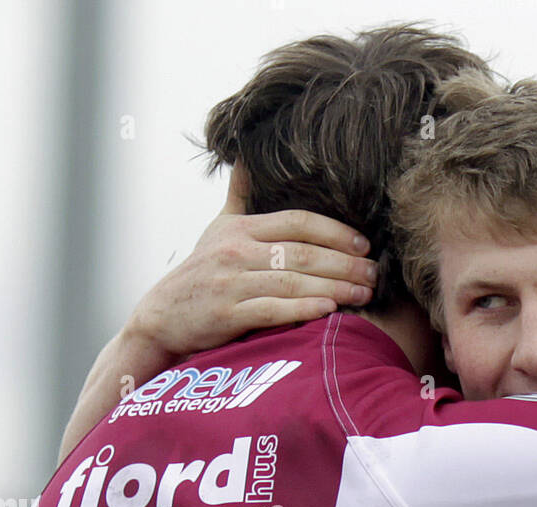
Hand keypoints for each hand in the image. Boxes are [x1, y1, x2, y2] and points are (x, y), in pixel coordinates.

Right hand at [126, 164, 379, 356]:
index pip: (298, 222)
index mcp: (241, 229)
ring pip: (292, 281)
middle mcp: (236, 251)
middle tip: (375, 274)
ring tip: (363, 294)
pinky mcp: (225, 315)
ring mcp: (230, 283)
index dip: (335, 231)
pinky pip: (271, 310)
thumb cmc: (198, 275)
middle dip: (344, 263)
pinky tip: (328, 311)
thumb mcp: (216, 230)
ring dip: (333, 287)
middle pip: (302, 252)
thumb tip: (245, 158)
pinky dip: (301, 309)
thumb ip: (238, 198)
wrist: (161, 317)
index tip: (364, 245)